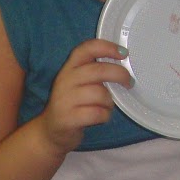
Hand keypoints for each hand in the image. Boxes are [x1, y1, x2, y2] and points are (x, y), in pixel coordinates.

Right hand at [34, 38, 131, 152]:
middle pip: (98, 70)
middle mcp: (65, 80)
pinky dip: (105, 116)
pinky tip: (100, 117)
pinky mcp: (68, 118)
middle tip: (128, 83)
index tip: (123, 53)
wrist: (51, 131)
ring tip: (106, 106)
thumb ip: (94, 72)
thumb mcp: (78, 83)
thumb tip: (123, 66)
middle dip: (119, 75)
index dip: (107, 48)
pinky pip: (97, 113)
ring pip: (100, 94)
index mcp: (69, 68)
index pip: (86, 49)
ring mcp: (65, 100)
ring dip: (110, 102)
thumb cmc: (72, 104)